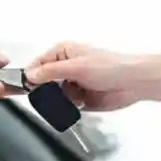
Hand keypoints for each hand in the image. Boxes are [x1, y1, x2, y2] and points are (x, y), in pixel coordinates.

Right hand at [25, 42, 140, 111]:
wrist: (132, 83)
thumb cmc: (110, 67)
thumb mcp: (76, 67)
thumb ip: (51, 71)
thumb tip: (30, 74)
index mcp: (64, 52)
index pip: (38, 63)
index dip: (32, 75)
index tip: (28, 86)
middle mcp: (67, 67)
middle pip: (44, 81)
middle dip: (47, 90)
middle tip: (52, 94)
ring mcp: (73, 83)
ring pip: (54, 96)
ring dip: (61, 99)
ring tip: (75, 96)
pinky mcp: (81, 99)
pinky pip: (66, 106)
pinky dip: (70, 107)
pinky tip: (81, 102)